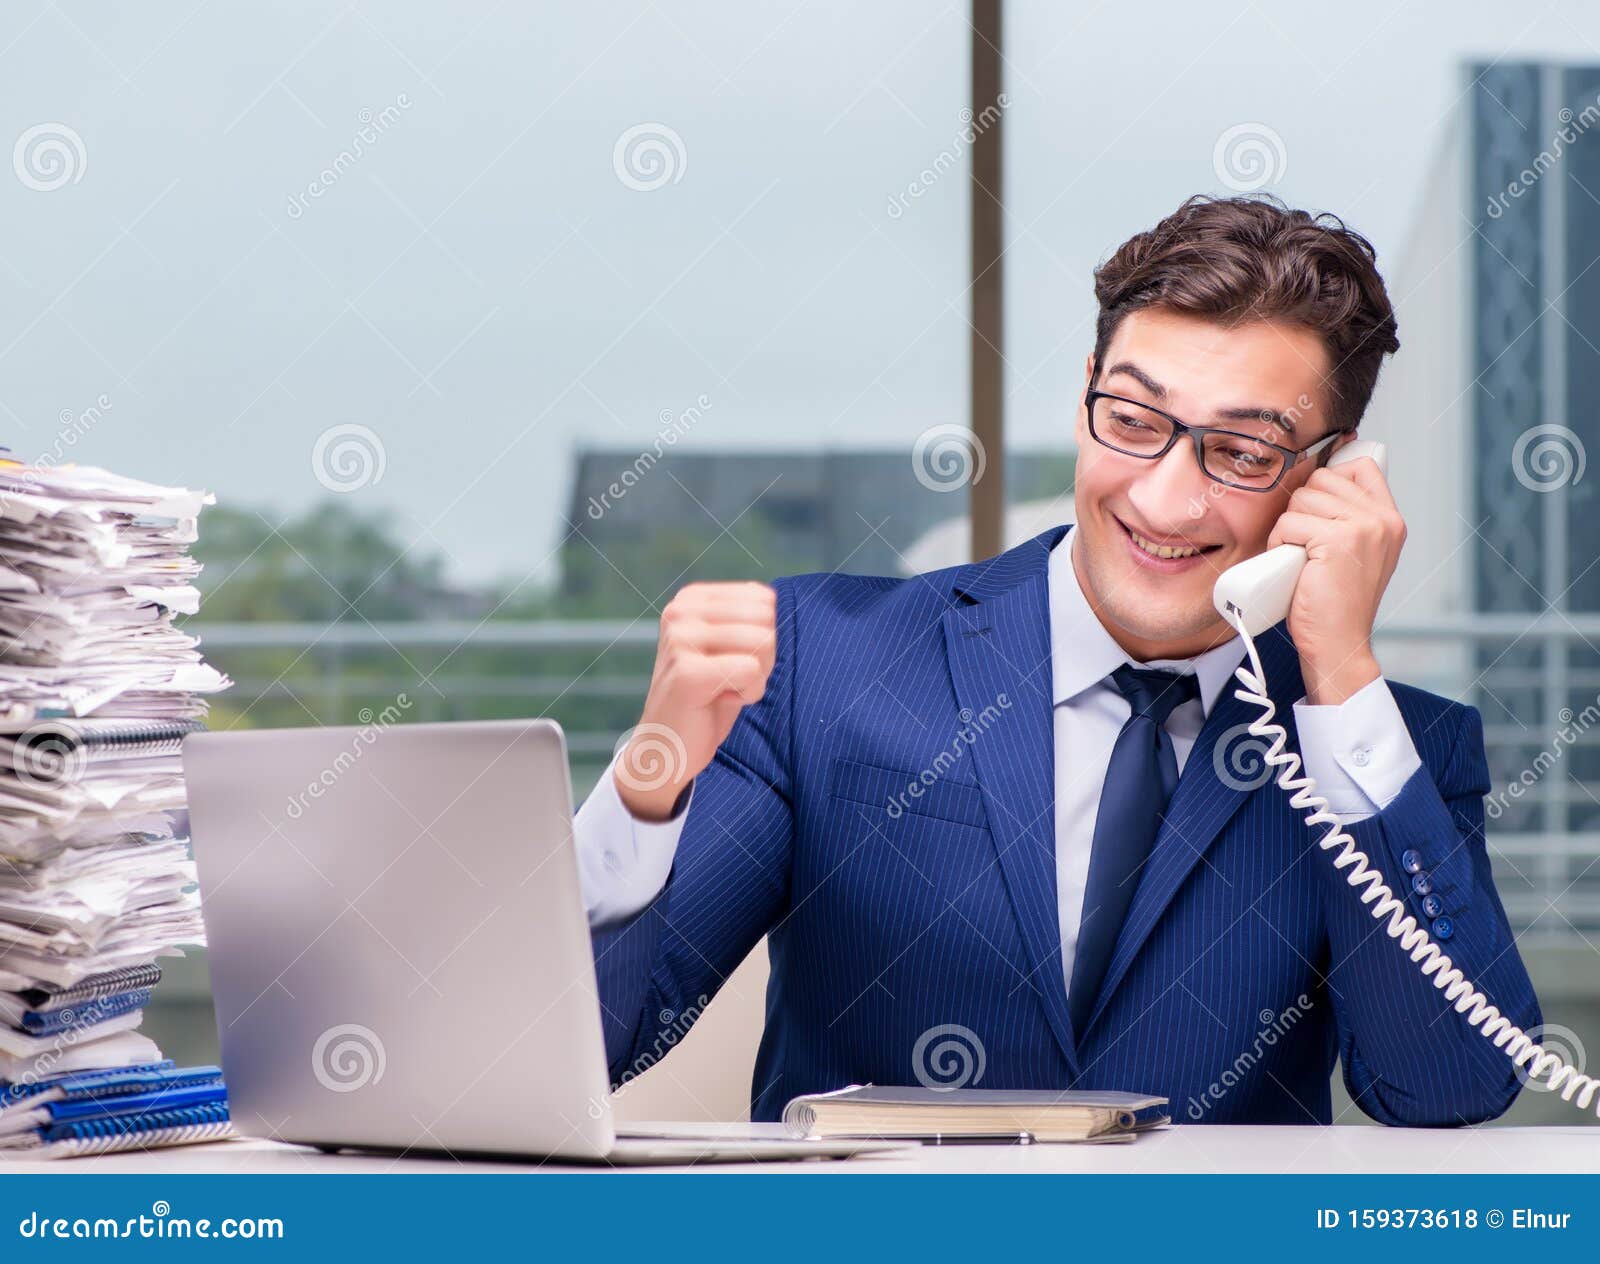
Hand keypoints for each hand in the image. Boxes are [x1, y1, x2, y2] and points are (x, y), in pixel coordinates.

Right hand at [614, 581, 776, 820]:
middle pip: (765, 619)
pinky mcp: (687, 672)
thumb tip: (769, 597)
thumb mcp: (727, 647)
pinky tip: (721, 701)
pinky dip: (748, 693)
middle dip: (762, 656)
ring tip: (724, 689)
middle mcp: (681, 611)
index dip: (763, 635)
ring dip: (755, 677)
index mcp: (690, 598)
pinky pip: (751, 670)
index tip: (732, 659)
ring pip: (762, 642)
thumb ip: (746, 619)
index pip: (764, 599)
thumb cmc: (705, 698)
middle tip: (731, 678)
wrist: (666, 748)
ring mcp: (681, 639)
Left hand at [1266, 456, 1404, 704]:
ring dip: (1287, 526)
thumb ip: (1348, 516)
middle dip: (1301, 506)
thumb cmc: (1334, 602)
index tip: (1315, 508)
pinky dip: (1279, 541)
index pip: (1358, 466)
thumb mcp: (1355, 552)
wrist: (1337, 644)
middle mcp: (1382, 520)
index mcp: (1389, 519)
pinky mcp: (1337, 541)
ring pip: (1302, 497)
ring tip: (1298, 555)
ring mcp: (1363, 528)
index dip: (1328, 478)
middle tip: (1303, 541)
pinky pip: (1289, 522)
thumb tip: (1325, 474)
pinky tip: (1291, 563)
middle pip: (1322, 478)